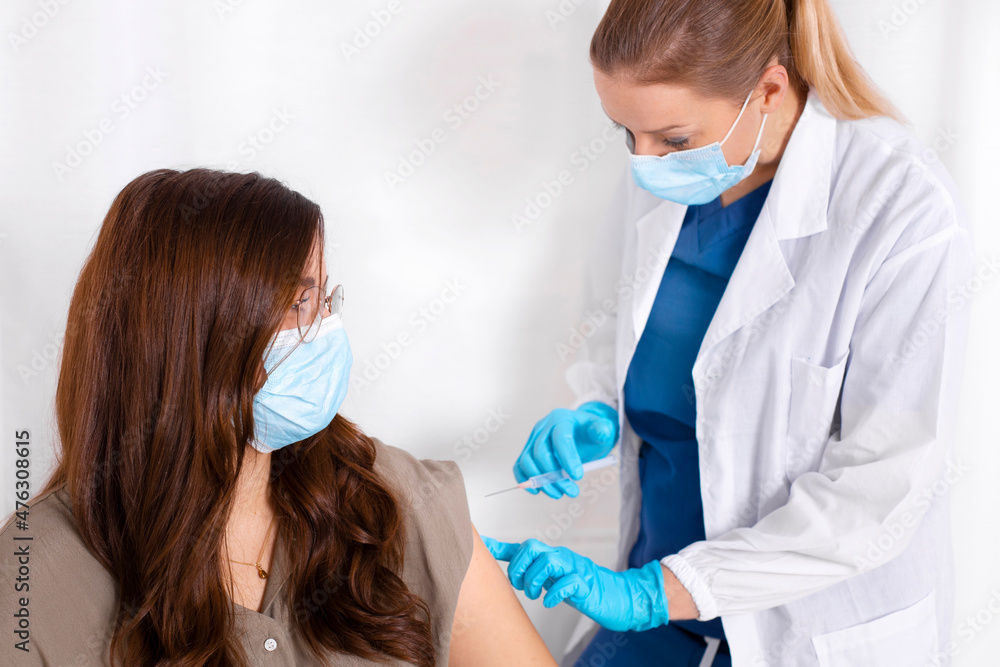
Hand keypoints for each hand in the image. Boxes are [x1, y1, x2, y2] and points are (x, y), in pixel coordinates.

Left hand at [482, 536, 668, 632]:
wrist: (614, 596)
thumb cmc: (578, 586)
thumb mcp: (550, 577)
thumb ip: (529, 569)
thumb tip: (504, 563)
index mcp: (550, 555)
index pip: (523, 546)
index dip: (501, 548)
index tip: (482, 545)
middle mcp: (560, 557)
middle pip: (532, 546)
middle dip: (518, 567)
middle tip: (521, 586)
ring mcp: (573, 568)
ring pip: (548, 560)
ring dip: (534, 581)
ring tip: (535, 595)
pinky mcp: (585, 584)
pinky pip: (568, 582)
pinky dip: (554, 593)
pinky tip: (549, 602)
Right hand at [514, 402, 618, 498]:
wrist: (581, 434)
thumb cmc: (591, 433)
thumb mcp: (602, 429)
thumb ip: (603, 430)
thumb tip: (601, 432)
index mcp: (561, 418)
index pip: (559, 438)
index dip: (567, 458)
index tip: (578, 476)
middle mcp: (543, 427)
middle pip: (540, 452)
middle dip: (554, 476)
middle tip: (572, 491)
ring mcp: (532, 440)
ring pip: (528, 462)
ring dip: (542, 482)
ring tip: (561, 493)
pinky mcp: (527, 452)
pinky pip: (520, 466)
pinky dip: (526, 480)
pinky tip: (538, 491)